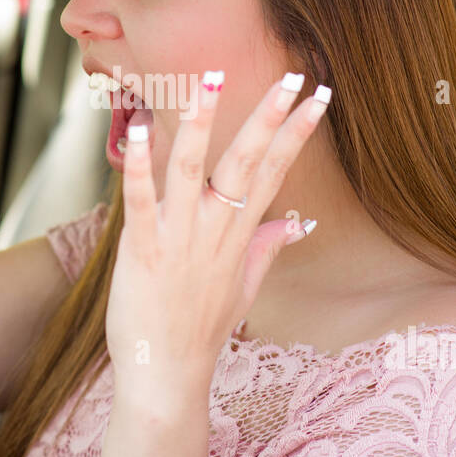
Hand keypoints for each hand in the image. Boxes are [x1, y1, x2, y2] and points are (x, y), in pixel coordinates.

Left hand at [105, 70, 331, 409]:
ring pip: (192, 171)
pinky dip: (138, 167)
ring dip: (200, 124)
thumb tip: (298, 224)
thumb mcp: (244, 290)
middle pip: (247, 165)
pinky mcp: (144, 250)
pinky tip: (137, 132)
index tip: (319, 99)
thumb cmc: (200, 332)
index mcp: (238, 237)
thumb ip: (268, 250)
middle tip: (293, 80)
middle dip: (270, 119)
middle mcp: (215, 232)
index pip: (274, 174)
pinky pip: (141, 202)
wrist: (166, 377)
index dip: (296, 135)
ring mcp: (180, 240)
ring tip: (210, 81)